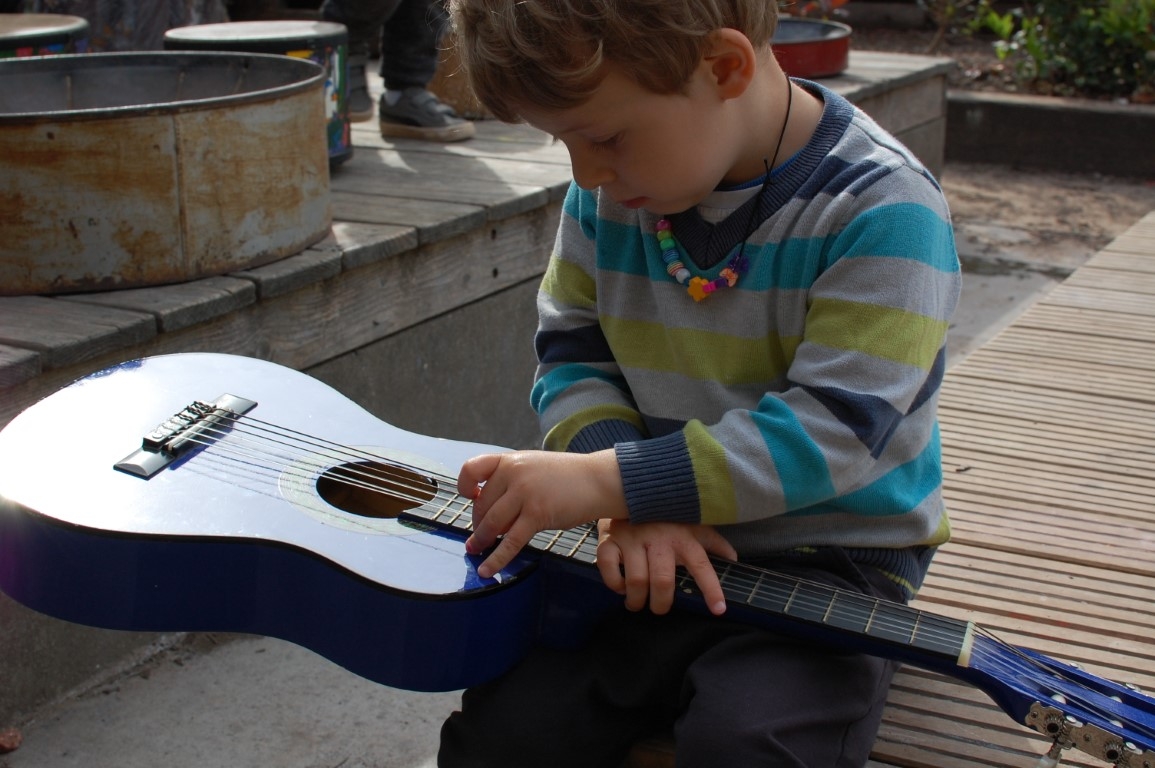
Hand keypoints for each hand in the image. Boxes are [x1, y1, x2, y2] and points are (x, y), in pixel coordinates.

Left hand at [459, 449, 626, 577]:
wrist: (598, 480)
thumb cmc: (568, 477)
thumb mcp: (534, 466)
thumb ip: (512, 480)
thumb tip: (490, 508)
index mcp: (510, 460)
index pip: (472, 469)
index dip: (465, 486)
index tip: (469, 497)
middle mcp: (514, 474)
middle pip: (482, 504)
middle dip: (478, 524)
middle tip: (479, 536)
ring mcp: (525, 493)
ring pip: (491, 524)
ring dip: (481, 540)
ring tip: (476, 550)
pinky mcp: (537, 514)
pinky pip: (510, 541)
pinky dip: (496, 558)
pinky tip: (487, 569)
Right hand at [595, 519, 737, 615]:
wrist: (625, 492)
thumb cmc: (664, 516)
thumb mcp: (691, 524)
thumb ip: (712, 541)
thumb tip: (734, 558)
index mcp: (683, 537)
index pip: (701, 565)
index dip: (711, 588)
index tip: (719, 609)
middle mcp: (659, 539)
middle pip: (663, 581)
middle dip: (661, 603)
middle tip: (659, 608)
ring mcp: (633, 539)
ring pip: (636, 580)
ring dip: (636, 600)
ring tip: (637, 603)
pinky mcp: (610, 540)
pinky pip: (609, 568)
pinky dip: (614, 584)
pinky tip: (620, 587)